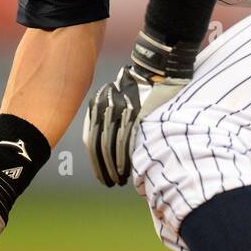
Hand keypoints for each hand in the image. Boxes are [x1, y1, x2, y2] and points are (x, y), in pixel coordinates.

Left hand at [83, 54, 189, 187]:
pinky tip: (125, 170)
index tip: (101, 176)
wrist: (157, 68)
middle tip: (109, 183)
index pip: (92, 140)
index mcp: (99, 105)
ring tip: (118, 180)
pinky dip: (123, 158)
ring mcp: (122, 111)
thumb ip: (110, 119)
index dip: (96, 162)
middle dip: (103, 168)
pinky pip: (126, 140)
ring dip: (114, 168)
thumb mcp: (118, 99)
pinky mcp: (136, 112)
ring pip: (112, 146)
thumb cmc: (139, 88)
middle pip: (100, 146)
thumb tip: (107, 147)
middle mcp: (107, 107)